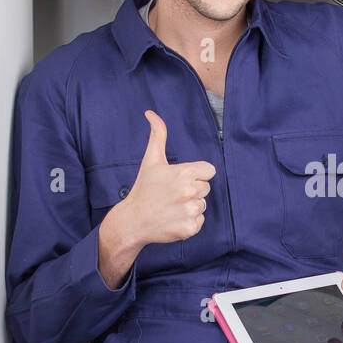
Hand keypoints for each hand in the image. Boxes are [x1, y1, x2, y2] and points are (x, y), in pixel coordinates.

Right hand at [120, 110, 217, 246]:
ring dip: (190, 205)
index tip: (180, 179)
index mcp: (184, 174)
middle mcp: (189, 192)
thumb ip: (158, 135)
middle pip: (206, 187)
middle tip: (172, 193)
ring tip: (171, 206)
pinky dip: (189, 221)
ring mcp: (190, 211)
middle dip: (192, 189)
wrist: (133, 221)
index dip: (196, 174)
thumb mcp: (151, 160)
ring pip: (202, 204)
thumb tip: (151, 113)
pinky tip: (173, 218)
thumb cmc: (143, 189)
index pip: (209, 170)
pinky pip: (199, 220)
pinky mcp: (190, 228)